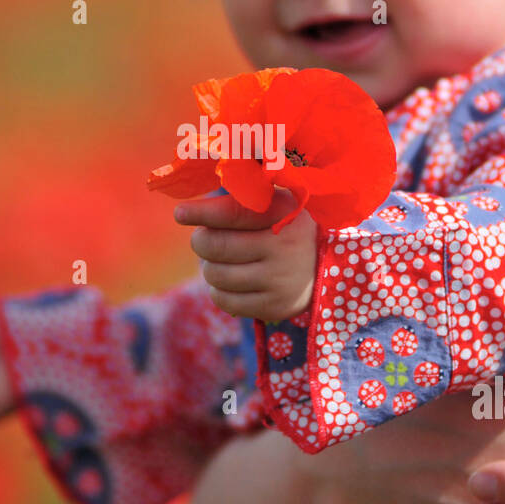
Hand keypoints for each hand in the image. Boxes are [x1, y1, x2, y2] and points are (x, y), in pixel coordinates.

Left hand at [175, 188, 316, 322]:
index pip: (232, 213)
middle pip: (215, 246)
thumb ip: (242, 198)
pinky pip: (225, 301)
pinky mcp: (274, 306)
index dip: (201, 212)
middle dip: (201, 241)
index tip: (180, 213)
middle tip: (204, 239)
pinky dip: (218, 290)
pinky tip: (229, 281)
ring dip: (209, 266)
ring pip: (215, 275)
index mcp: (283, 213)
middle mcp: (284, 246)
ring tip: (221, 260)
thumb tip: (195, 206)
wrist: (324, 267)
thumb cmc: (286, 227)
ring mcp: (280, 279)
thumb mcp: (277, 203)